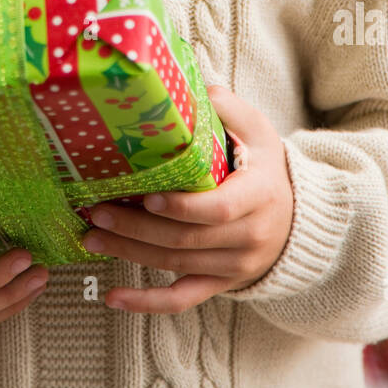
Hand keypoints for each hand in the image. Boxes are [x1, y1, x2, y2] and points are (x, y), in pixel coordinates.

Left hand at [82, 85, 294, 313]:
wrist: (296, 216)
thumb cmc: (265, 165)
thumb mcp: (257, 129)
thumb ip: (226, 107)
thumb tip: (191, 84)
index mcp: (259, 196)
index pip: (220, 209)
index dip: (183, 208)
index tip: (148, 198)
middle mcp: (248, 237)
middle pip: (186, 240)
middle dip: (136, 228)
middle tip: (97, 213)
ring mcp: (234, 266)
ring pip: (176, 266)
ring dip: (130, 253)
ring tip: (91, 237)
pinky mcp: (220, 284)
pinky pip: (182, 300)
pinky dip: (147, 303)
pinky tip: (113, 297)